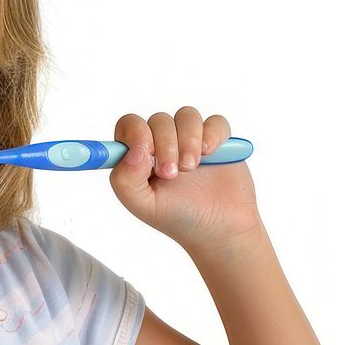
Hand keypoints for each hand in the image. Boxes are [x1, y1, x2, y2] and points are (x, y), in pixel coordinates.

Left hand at [108, 106, 262, 253]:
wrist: (219, 229)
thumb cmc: (176, 216)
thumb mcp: (142, 204)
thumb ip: (125, 179)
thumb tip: (134, 150)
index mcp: (140, 156)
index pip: (129, 125)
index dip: (136, 132)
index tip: (146, 152)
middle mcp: (163, 143)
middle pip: (159, 120)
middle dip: (165, 145)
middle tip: (171, 174)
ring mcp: (191, 140)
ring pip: (187, 115)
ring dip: (188, 140)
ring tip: (191, 168)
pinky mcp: (218, 140)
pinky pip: (215, 122)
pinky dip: (212, 135)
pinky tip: (211, 156)